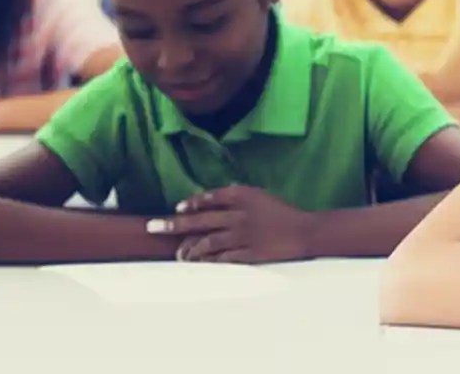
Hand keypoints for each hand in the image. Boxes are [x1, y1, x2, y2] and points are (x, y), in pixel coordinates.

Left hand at [146, 185, 315, 263]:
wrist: (305, 231)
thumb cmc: (283, 212)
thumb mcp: (260, 195)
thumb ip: (237, 195)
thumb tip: (216, 195)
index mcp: (242, 196)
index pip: (209, 197)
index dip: (191, 203)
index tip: (178, 208)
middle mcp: (239, 215)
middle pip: (200, 220)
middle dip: (173, 224)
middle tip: (154, 227)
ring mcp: (242, 236)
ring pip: (207, 242)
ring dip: (189, 248)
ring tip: (179, 254)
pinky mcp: (248, 254)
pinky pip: (222, 259)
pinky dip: (207, 261)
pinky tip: (197, 264)